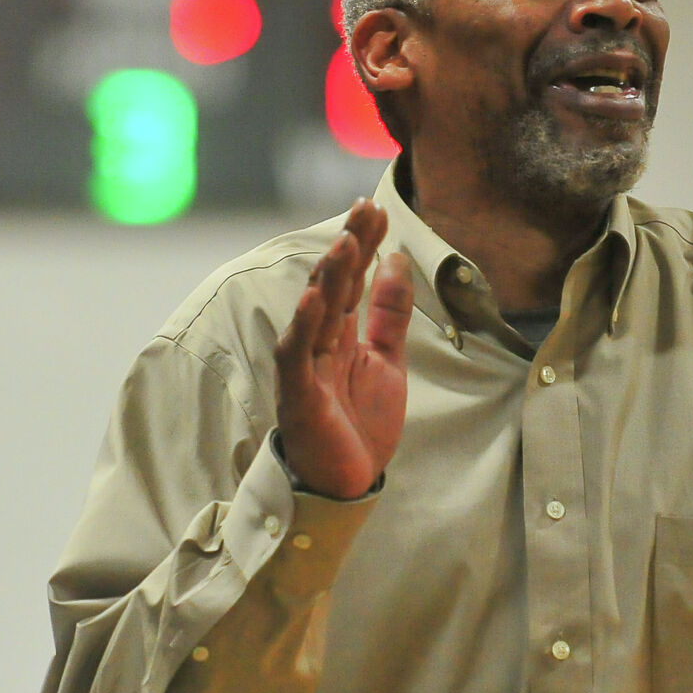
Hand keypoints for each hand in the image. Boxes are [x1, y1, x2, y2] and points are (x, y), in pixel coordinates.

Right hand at [273, 199, 414, 499]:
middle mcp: (319, 342)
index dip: (363, 244)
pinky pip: (296, 356)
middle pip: (333, 287)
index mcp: (342, 333)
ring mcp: (306, 366)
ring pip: (315, 314)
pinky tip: (313, 300)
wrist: (345, 484)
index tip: (377, 208)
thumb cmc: (359, 424)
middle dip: (348, 248)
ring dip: (328, 279)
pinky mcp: (299, 395)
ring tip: (345, 244)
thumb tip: (396, 260)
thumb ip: (390, 313)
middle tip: (364, 210)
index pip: (352, 279)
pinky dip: (302, 327)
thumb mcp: (388, 361)